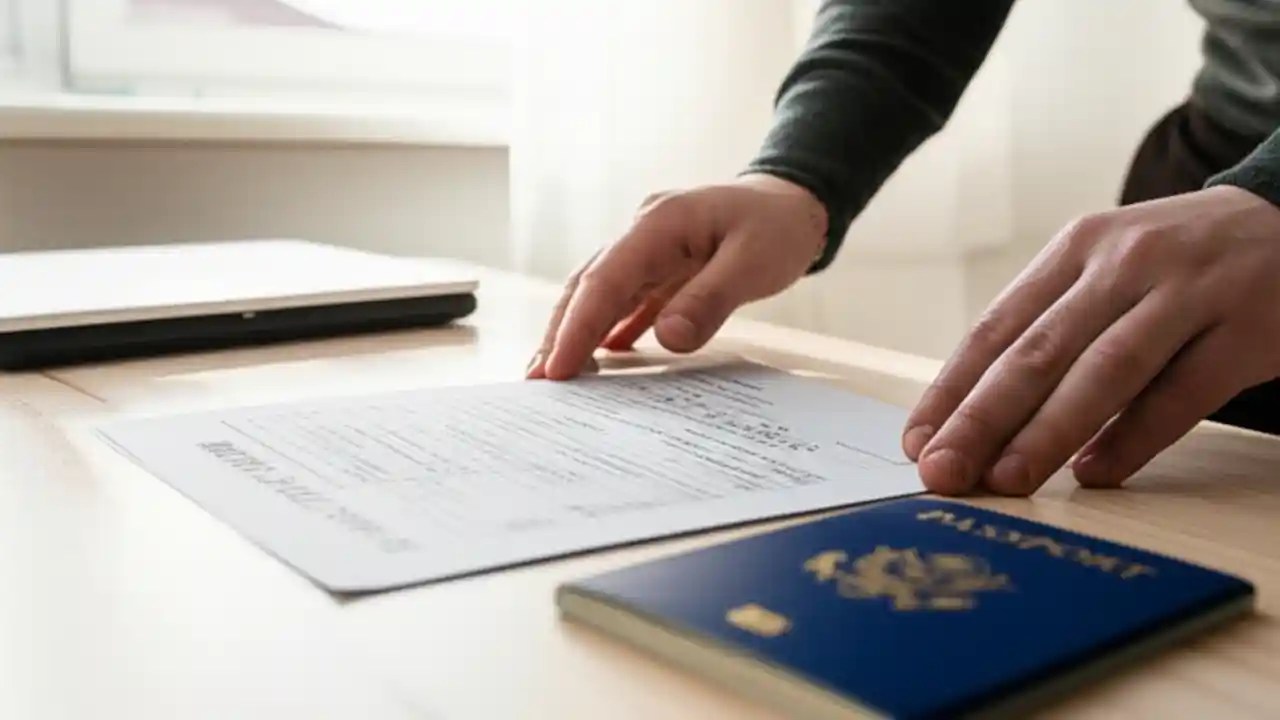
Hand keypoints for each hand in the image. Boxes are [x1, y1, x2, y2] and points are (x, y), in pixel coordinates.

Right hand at [527, 174, 827, 379]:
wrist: (793, 203)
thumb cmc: (777, 227)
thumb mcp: (755, 262)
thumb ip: (710, 299)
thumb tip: (666, 339)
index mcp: (659, 224)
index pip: (605, 279)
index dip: (577, 326)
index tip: (558, 367)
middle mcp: (644, 233)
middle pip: (588, 285)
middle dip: (559, 332)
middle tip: (536, 380)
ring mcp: (649, 250)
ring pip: (600, 292)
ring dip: (576, 331)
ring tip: (556, 374)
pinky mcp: (661, 267)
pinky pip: (624, 299)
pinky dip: (608, 327)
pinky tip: (603, 357)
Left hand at [903, 186, 1279, 495]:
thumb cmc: (1178, 260)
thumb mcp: (1107, 266)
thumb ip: (1050, 325)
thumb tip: (975, 412)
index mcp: (1076, 249)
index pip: (996, 328)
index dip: (952, 389)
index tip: (917, 442)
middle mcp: (1123, 264)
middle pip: (1038, 352)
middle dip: (982, 419)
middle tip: (942, 472)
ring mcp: (1188, 293)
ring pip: (1104, 372)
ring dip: (1048, 432)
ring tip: (1005, 480)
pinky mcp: (1246, 329)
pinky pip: (1181, 394)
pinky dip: (1134, 437)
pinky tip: (1096, 474)